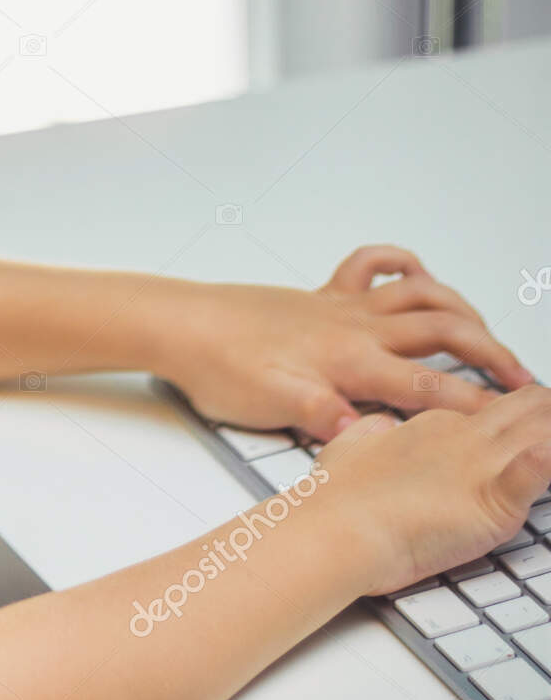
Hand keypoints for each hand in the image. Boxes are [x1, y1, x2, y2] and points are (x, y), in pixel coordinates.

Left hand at [157, 245, 531, 440]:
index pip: (430, 388)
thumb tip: (366, 435)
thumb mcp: (272, 406)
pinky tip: (418, 274)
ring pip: (423, 296)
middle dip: (493, 356)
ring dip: (463, 310)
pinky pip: (372, 266)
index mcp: (351, 363)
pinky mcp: (320, 296)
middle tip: (525, 382)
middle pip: (445, 333)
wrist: (182, 325)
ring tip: (488, 333)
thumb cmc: (219, 367)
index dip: (475, 407)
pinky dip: (402, 263)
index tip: (511, 422)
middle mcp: (356, 328)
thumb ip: (324, 417)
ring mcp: (341, 308)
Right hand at [314, 387, 550, 593]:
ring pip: (545, 428)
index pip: (488, 412)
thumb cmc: (333, 501)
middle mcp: (462, 436)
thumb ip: (369, 433)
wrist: (335, 529)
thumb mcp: (343, 448)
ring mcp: (482, 465)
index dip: (511, 421)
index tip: (520, 432)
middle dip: (548, 413)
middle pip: (529, 407)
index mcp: (430, 425)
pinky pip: (543, 467)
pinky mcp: (497, 500)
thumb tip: (382, 428)